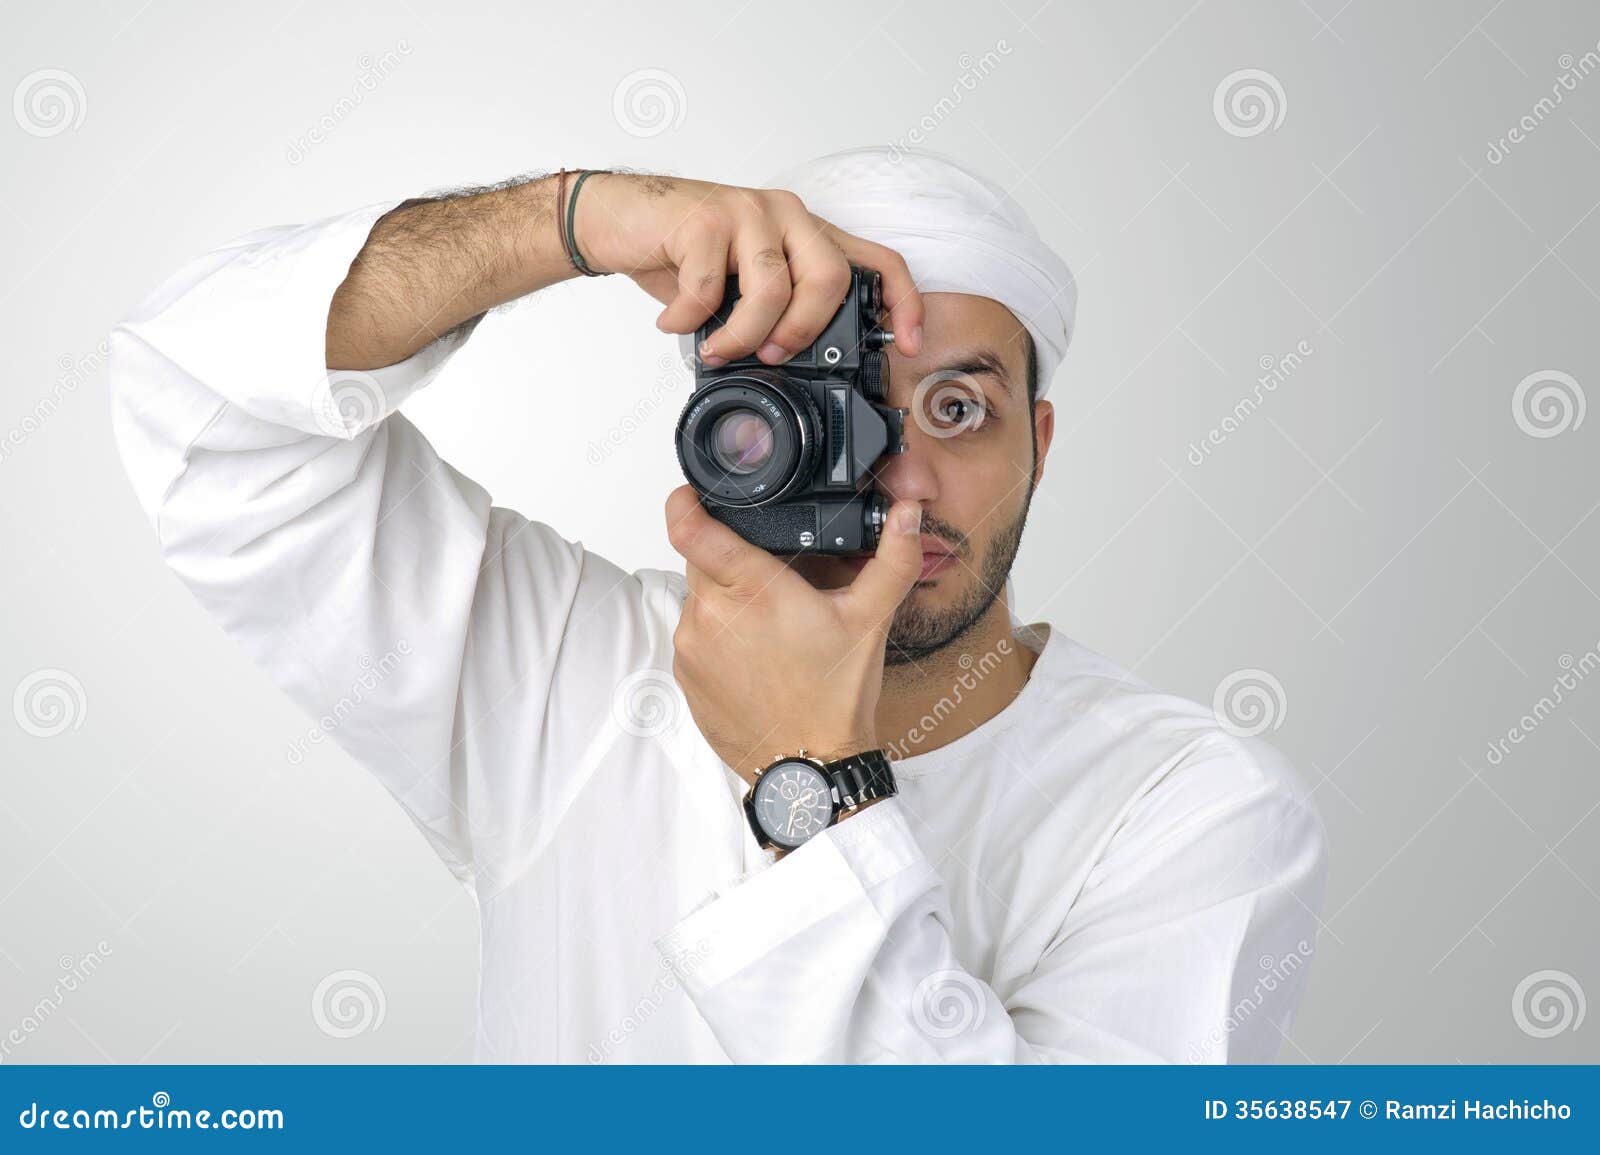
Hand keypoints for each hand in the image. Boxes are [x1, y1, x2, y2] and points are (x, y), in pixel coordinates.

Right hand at [574, 173, 923, 364]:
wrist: (615, 219)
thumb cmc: (682, 254)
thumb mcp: (741, 285)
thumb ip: (776, 309)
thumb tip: (798, 364)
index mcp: (806, 233)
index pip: (878, 261)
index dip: (903, 304)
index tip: (908, 346)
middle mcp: (787, 215)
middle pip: (831, 278)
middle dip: (805, 332)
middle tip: (772, 355)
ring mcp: (748, 211)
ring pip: (772, 289)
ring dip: (742, 336)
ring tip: (716, 348)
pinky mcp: (705, 216)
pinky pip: (710, 287)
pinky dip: (689, 318)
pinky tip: (674, 321)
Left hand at [664, 485, 923, 780]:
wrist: (808, 766)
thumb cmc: (835, 696)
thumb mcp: (871, 620)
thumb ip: (892, 559)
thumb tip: (907, 516)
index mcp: (752, 591)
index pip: (691, 530)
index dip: (685, 503)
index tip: (692, 494)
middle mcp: (711, 614)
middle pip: (702, 560)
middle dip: (732, 560)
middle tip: (775, 583)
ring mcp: (693, 646)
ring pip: (700, 597)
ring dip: (728, 600)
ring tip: (772, 627)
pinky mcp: (685, 674)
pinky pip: (695, 635)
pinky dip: (719, 636)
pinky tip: (755, 655)